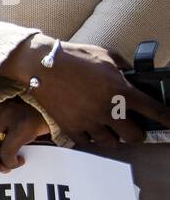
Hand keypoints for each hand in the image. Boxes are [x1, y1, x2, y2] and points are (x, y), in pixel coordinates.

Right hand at [10, 37, 169, 146]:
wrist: (42, 65)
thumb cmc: (76, 57)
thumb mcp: (107, 55)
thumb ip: (124, 68)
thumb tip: (134, 77)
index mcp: (121, 91)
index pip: (154, 111)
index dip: (168, 119)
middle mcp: (108, 110)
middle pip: (134, 136)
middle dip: (138, 134)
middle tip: (134, 129)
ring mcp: (88, 121)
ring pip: (111, 143)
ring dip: (115, 139)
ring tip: (112, 133)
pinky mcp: (70, 127)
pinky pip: (87, 143)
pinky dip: (91, 139)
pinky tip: (91, 132)